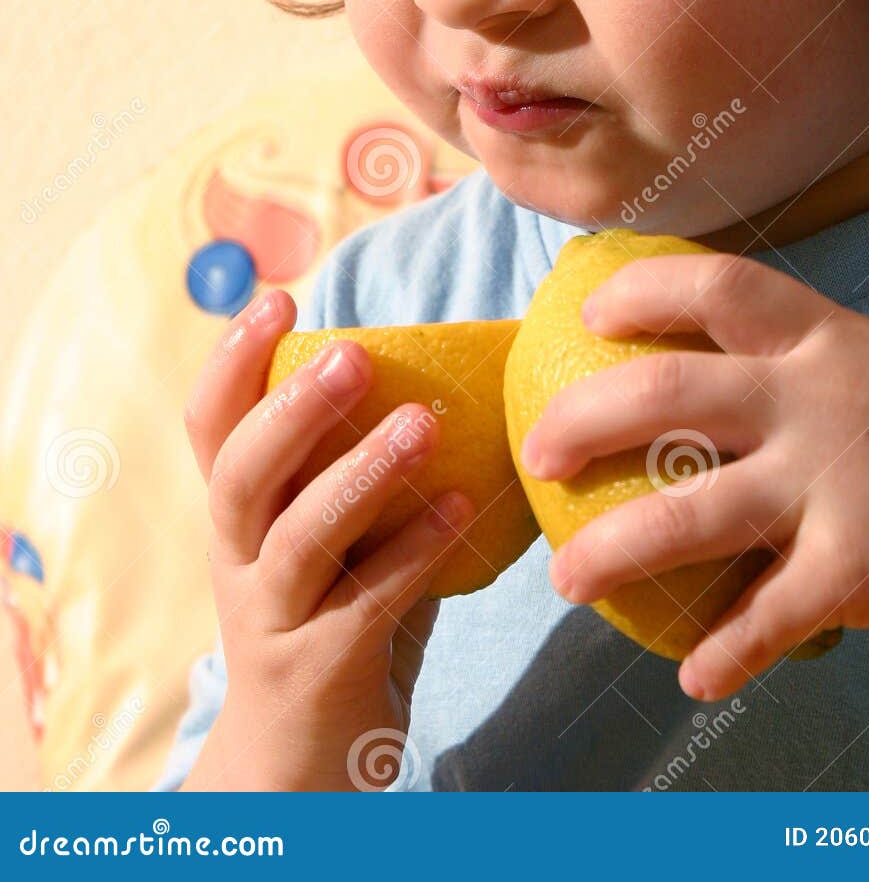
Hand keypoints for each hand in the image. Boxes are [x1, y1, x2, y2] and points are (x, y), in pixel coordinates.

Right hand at [181, 289, 473, 790]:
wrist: (301, 767)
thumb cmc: (333, 623)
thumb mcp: (334, 540)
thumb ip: (363, 470)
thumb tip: (455, 375)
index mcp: (237, 517)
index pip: (210, 426)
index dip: (234, 361)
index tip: (277, 299)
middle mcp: (236, 562)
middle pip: (241, 474)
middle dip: (293, 408)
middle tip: (351, 353)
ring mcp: (270, 620)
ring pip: (297, 539)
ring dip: (360, 474)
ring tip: (421, 424)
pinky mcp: (315, 672)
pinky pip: (364, 603)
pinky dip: (412, 552)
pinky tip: (460, 506)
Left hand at [519, 252, 868, 701]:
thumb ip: (803, 374)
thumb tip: (712, 393)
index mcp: (823, 341)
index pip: (716, 286)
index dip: (640, 293)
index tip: (587, 313)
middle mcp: (816, 399)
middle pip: (666, 391)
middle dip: (583, 418)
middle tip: (541, 450)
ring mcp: (834, 481)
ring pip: (686, 512)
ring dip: (610, 552)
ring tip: (566, 577)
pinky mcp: (858, 567)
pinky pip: (764, 619)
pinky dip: (722, 652)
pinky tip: (694, 677)